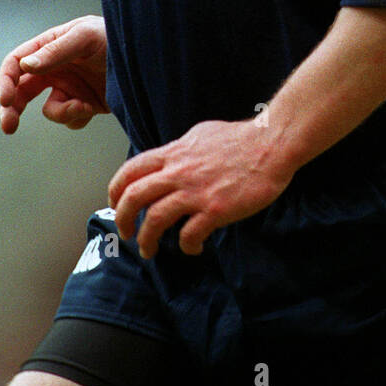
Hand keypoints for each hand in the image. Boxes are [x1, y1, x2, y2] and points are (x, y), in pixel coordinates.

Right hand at [0, 15, 109, 132]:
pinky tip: (92, 109)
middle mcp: (55, 67)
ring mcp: (70, 87)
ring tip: (82, 107)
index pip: (16, 63)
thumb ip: (56, 51)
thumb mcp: (85, 37)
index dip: (6, 81)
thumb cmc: (115, 36)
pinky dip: (76, 117)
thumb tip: (26, 65)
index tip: (6, 100)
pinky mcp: (85, 103)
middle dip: (12, 109)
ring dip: (61, 112)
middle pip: (22, 91)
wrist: (147, 58)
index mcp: (49, 46)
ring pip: (48, 109)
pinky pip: (69, 119)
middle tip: (9, 126)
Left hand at [108, 118, 293, 257]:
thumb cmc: (240, 139)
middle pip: (134, 197)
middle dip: (122, 219)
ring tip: (148, 250)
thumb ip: (180, 151)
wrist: (271, 144)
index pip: (131, 170)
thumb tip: (170, 160)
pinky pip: (189, 235)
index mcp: (174, 153)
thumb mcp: (200, 135)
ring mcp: (196, 192)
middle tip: (126, 233)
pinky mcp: (215, 209)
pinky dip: (186, 246)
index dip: (116, 190)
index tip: (115, 204)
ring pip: (155, 219)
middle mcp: (179, 172)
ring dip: (147, 240)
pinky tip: (192, 247)